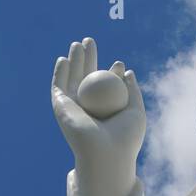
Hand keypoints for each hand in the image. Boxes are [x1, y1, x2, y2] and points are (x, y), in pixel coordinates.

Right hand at [51, 37, 145, 195]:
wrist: (107, 153)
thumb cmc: (126, 138)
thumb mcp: (136, 112)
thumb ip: (133, 92)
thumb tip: (127, 71)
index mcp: (105, 111)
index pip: (107, 87)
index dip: (112, 73)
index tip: (120, 64)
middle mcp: (88, 109)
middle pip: (87, 78)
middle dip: (88, 59)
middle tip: (91, 41)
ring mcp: (73, 108)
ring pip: (72, 78)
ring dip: (74, 60)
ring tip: (78, 43)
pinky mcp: (61, 108)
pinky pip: (60, 86)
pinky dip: (60, 72)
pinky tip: (64, 59)